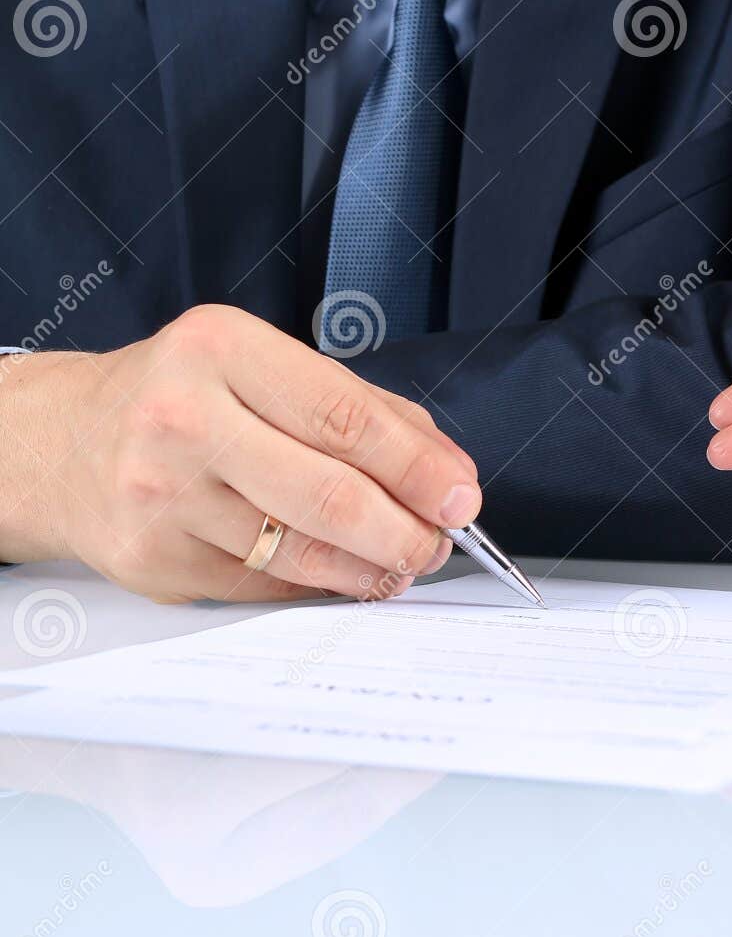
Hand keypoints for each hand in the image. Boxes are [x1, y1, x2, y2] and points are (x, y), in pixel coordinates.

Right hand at [0, 305, 479, 601]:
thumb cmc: (187, 397)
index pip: (346, 418)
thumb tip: (450, 475)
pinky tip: (338, 571)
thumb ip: (366, 412)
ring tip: (401, 562)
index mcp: (221, 350)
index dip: (418, 467)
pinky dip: (318, 584)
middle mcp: (182, 418)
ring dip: (371, 568)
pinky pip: (266, 586)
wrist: (64, 441)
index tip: (462, 497)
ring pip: (301, 553)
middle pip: (329, 495)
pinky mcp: (155, 560)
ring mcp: (161, 496)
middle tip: (438, 543)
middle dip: (405, 530)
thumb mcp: (266, 369)